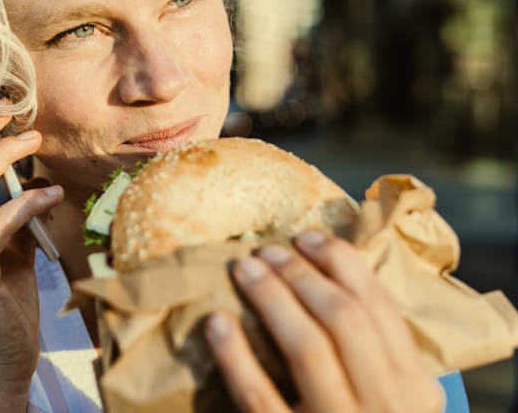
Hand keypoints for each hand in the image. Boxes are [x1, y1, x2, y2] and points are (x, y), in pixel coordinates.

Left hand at [205, 232, 444, 412]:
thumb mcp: (390, 394)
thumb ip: (373, 346)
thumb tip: (323, 263)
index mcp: (414, 387)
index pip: (379, 307)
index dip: (340, 262)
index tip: (306, 236)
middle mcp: (386, 406)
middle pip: (342, 319)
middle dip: (301, 274)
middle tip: (266, 249)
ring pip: (306, 348)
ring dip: (271, 298)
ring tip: (242, 268)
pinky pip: (258, 395)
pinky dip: (235, 355)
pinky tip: (217, 322)